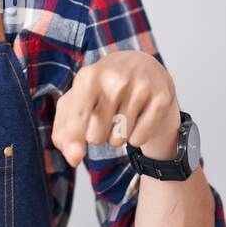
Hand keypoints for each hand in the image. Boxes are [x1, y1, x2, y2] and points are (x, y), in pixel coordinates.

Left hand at [51, 50, 180, 167]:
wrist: (144, 67)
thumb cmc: (103, 89)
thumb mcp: (77, 101)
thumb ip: (64, 130)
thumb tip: (72, 158)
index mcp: (89, 76)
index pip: (79, 115)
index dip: (74, 138)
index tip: (74, 156)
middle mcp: (115, 78)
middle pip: (96, 137)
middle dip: (98, 134)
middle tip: (107, 114)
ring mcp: (140, 87)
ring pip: (119, 140)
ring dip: (117, 135)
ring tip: (122, 113)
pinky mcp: (161, 99)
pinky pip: (139, 139)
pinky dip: (136, 136)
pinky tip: (139, 117)